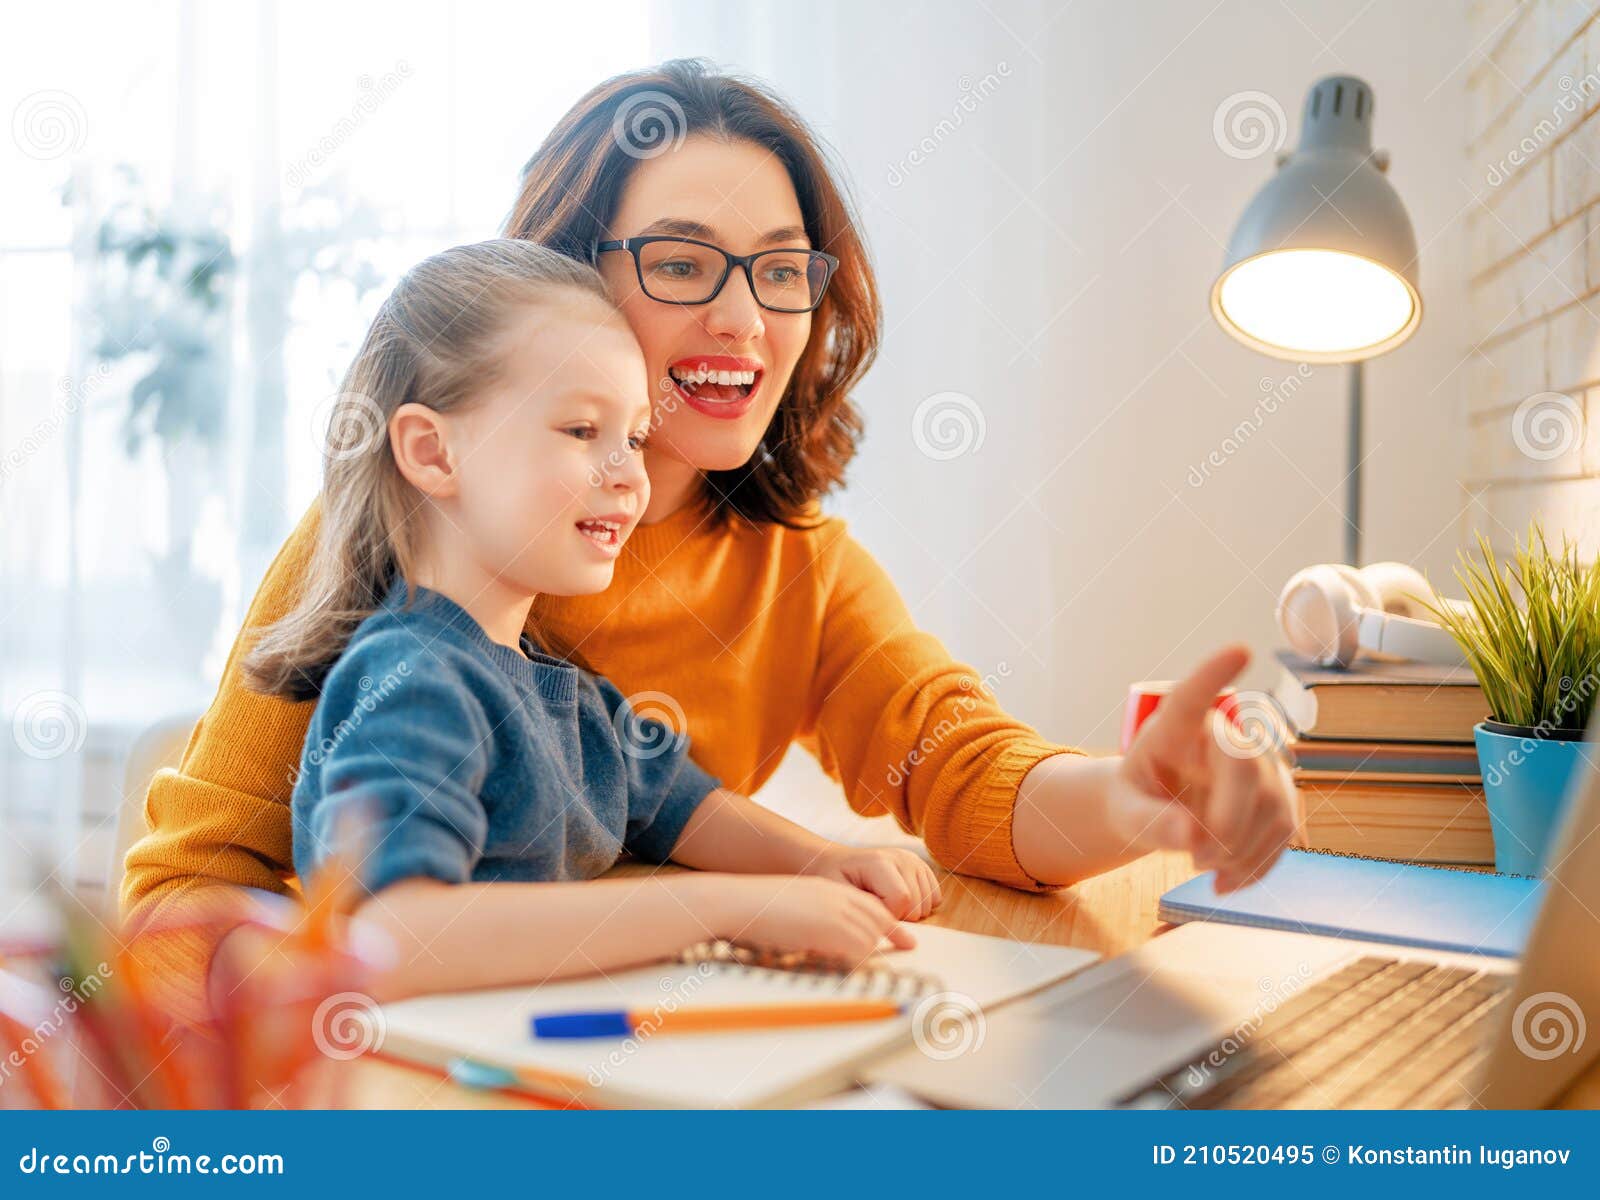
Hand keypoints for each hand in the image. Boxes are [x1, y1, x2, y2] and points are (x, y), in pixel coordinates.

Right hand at [715, 875, 915, 962]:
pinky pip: (857, 951)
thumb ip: (821, 920)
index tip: (906, 940)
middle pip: (877, 920)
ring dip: (864, 956)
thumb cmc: (759, 910)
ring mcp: (836, 911)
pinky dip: (853, 963)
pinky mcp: (830, 927)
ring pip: (869, 938)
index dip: (890, 925)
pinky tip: (839, 968)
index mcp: (830, 890)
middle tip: (905, 950)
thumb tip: (837, 945)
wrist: (740, 901)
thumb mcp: (797, 908)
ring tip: (853, 965)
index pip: (872, 906)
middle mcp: (838, 897)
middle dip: (889, 939)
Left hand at [807, 846, 941, 920]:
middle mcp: (901, 857)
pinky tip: (902, 901)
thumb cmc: (837, 879)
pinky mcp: (921, 866)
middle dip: (900, 916)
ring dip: (911, 912)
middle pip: (917, 903)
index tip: (871, 912)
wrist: (839, 862)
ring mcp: (914, 860)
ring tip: (888, 903)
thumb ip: (864, 907)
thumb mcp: (840, 894)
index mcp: (880, 862)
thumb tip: (888, 922)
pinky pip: (936, 896)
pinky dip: (922, 905)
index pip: (901, 898)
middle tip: (878, 908)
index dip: (888, 915)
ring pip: (929, 902)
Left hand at [1118, 644, 1300, 892]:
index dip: (1215, 675)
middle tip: (1194, 859)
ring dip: (1239, 854)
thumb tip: (1191, 838)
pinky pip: (1285, 837)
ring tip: (1201, 866)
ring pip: (1273, 809)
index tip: (1239, 650)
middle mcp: (1227, 736)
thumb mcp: (1127, 811)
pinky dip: (1257, 869)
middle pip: (1247, 770)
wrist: (1162, 811)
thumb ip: (1148, 821)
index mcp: (1176, 727)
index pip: (1195, 696)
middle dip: (1226, 825)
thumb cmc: (1139, 798)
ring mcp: (1263, 766)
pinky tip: (1226, 884)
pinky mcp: (1282, 800)